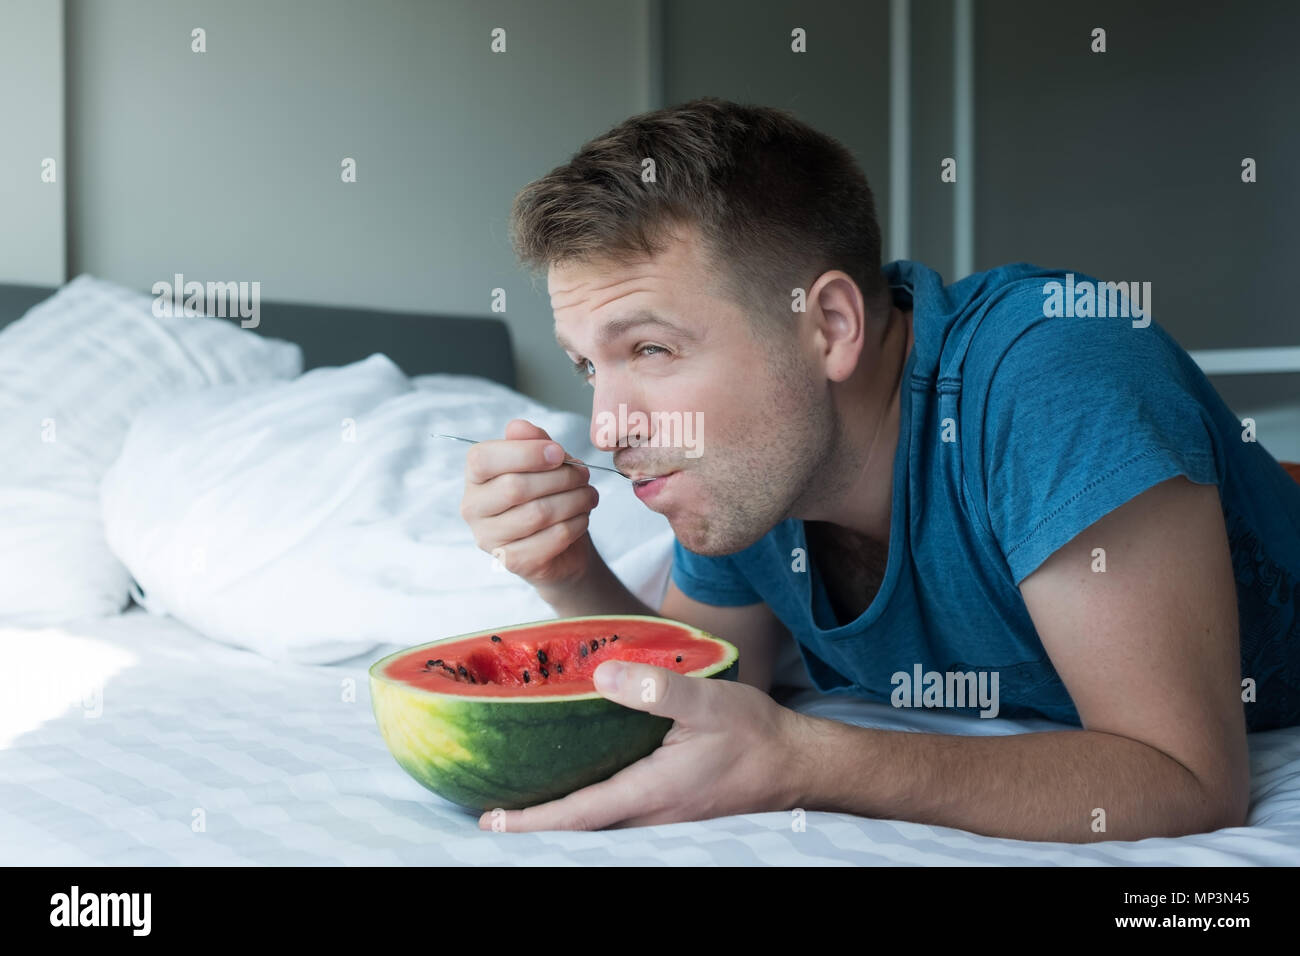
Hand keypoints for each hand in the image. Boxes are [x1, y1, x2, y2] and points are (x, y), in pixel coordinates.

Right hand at [458, 418, 598, 590]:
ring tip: (589, 495)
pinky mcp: (512, 562)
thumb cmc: (548, 495)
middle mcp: (472, 508)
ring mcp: (489, 538)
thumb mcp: (543, 462)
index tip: (558, 453)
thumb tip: (519, 426)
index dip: (525, 453)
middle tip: (584, 474)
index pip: (484, 459)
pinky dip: (575, 524)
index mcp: (475, 476)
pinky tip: (582, 517)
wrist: (561, 547)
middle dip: (560, 477)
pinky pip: (550, 539)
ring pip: (537, 514)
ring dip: (573, 500)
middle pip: (515, 487)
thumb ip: (532, 441)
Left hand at [479, 659, 809, 830]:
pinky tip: (581, 784)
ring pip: (601, 825)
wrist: (798, 763)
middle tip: (493, 811)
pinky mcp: (673, 808)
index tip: (492, 820)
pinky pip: (621, 815)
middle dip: (538, 823)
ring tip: (526, 799)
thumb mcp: (707, 701)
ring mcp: (664, 816)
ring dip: (562, 817)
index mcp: (653, 792)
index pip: (579, 815)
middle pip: (582, 828)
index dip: (533, 820)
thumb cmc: (754, 734)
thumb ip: (656, 688)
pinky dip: (590, 807)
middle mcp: (653, 814)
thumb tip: (601, 677)